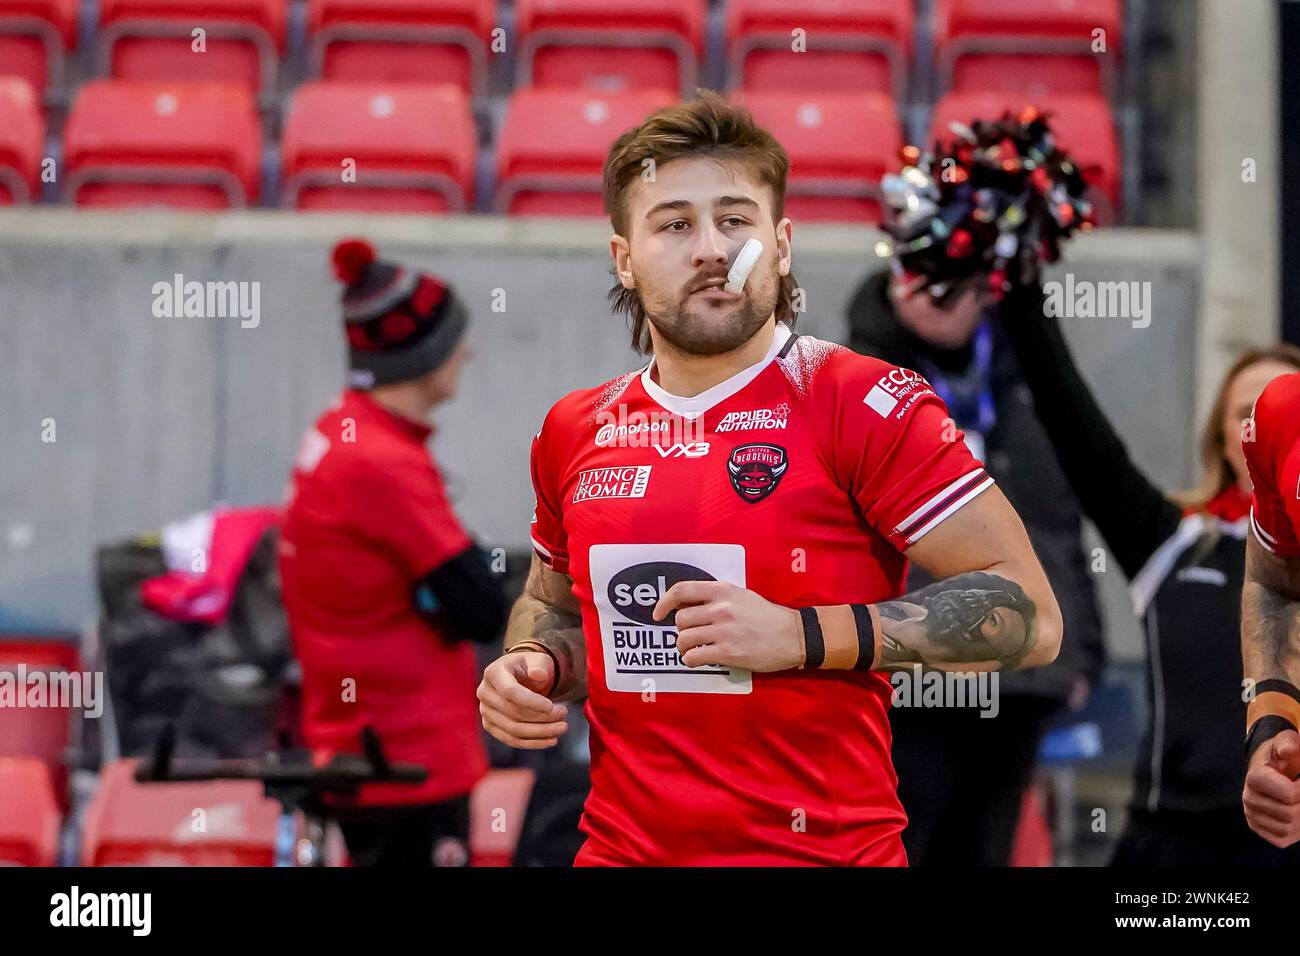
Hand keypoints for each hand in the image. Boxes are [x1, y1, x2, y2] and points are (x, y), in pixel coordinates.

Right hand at [476, 651, 568, 749]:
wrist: (518, 676)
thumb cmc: (529, 666)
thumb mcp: (537, 659)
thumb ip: (539, 665)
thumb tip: (538, 675)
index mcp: (493, 673)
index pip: (510, 692)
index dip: (531, 702)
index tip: (551, 706)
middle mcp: (484, 693)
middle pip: (513, 712)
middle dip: (541, 717)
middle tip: (564, 714)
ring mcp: (486, 712)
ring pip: (513, 730)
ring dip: (540, 732)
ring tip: (562, 727)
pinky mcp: (491, 726)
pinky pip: (512, 739)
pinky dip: (533, 743)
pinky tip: (551, 740)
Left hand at [652, 580, 801, 672]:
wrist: (793, 636)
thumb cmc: (766, 616)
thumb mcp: (741, 595)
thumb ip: (715, 597)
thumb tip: (684, 605)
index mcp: (722, 591)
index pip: (682, 590)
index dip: (664, 602)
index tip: (658, 614)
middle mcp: (721, 608)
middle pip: (680, 619)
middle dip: (680, 630)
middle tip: (689, 636)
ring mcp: (724, 631)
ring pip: (683, 639)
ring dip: (683, 647)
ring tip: (693, 650)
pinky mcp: (728, 653)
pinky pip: (693, 657)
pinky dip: (691, 660)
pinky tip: (699, 659)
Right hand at [1242, 729, 1299, 847]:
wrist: (1265, 768)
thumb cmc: (1280, 756)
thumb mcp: (1285, 741)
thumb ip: (1289, 743)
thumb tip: (1287, 751)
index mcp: (1255, 778)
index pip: (1290, 795)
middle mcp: (1249, 798)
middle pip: (1290, 814)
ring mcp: (1251, 814)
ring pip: (1288, 829)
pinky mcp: (1257, 827)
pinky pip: (1281, 839)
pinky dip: (1295, 833)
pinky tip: (1297, 817)